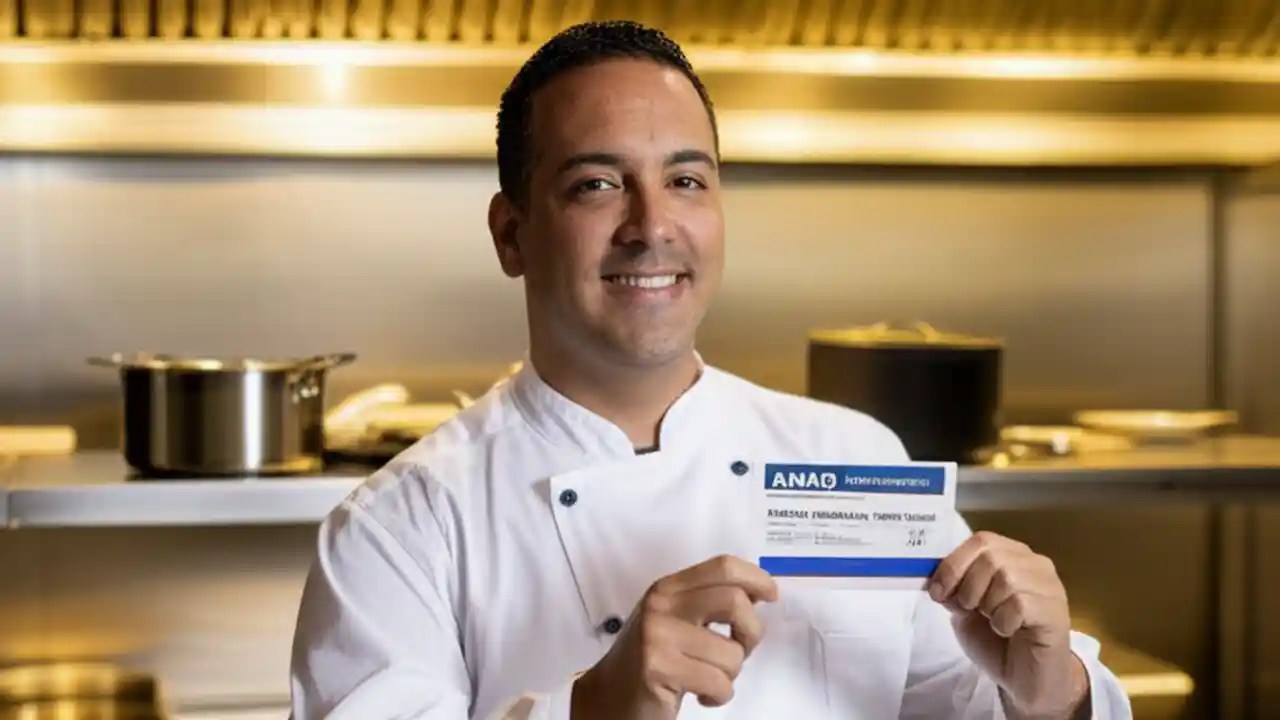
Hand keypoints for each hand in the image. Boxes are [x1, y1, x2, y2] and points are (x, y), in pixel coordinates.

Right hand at [571, 554, 778, 719]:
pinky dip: (720, 695)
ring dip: (732, 674)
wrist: (609, 697)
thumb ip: (706, 603)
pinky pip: (719, 682)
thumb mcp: (673, 620)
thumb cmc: (650, 660)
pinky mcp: (658, 668)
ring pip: (732, 652)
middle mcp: (661, 605)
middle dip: (752, 632)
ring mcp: (658, 635)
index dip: (756, 578)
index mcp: (668, 588)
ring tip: (711, 679)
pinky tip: (702, 695)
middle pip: (735, 601)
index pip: (722, 566)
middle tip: (741, 650)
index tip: (770, 596)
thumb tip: (757, 594)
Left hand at [929, 531, 1088, 719]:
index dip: (954, 563)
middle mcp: (1035, 564)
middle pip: (991, 557)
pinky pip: (1020, 604)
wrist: (1026, 681)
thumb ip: (954, 590)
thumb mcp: (964, 611)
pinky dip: (1003, 621)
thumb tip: (938, 579)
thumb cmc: (996, 641)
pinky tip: (1009, 632)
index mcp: (1012, 555)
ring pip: (1006, 579)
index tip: (938, 590)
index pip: (981, 540)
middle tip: (969, 610)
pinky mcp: (1056, 612)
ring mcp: (1050, 586)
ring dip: (988, 606)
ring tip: (994, 621)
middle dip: (968, 587)